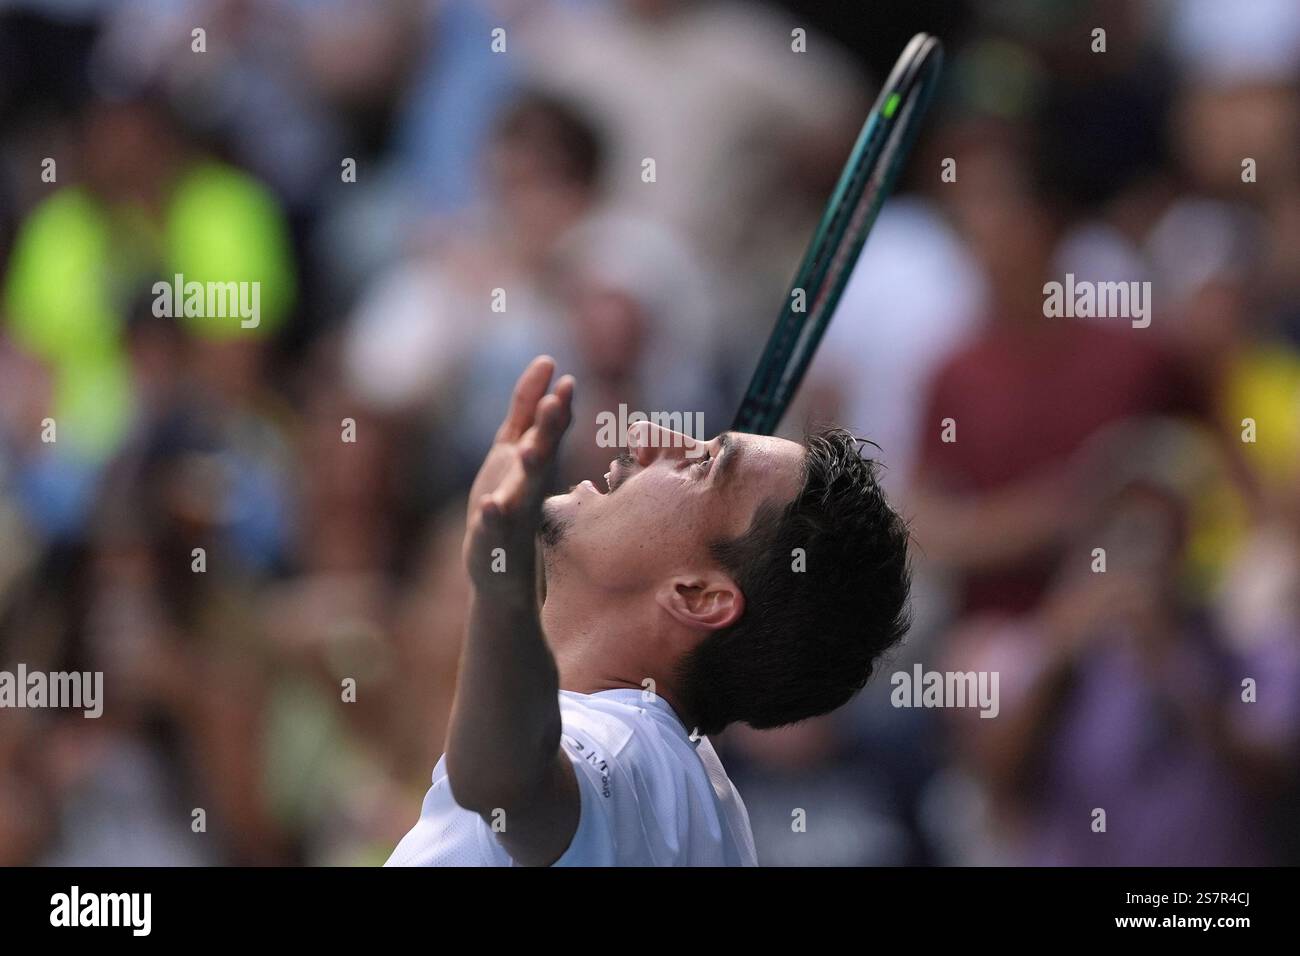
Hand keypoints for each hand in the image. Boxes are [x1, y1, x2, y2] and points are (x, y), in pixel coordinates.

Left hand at [463, 356, 574, 590]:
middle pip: (543, 451)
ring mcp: (515, 512)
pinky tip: (490, 504)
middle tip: (556, 401)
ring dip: (529, 468)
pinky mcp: (494, 537)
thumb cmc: (511, 503)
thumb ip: (527, 409)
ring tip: (527, 450)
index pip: (549, 429)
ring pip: (525, 487)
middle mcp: (530, 485)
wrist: (502, 571)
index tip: (565, 379)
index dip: (557, 405)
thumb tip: (546, 362)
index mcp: (535, 463)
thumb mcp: (515, 449)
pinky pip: (495, 525)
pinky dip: (494, 515)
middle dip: (549, 428)